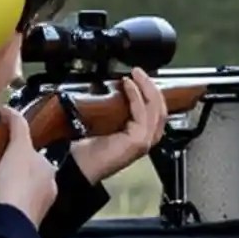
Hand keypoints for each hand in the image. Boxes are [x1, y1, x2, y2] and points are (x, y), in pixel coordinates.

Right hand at [0, 105, 57, 227]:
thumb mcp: (18, 148)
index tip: (4, 149)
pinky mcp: (27, 223)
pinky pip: (18, 207)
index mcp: (50, 170)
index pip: (35, 155)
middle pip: (32, 174)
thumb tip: (9, 108)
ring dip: (14, 188)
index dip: (20, 150)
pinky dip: (10, 203)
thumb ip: (17, 126)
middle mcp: (50, 189)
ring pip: (26, 192)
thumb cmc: (16, 182)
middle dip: (18, 171)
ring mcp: (40, 208)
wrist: (10, 222)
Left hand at [71, 67, 168, 183]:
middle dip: (152, 86)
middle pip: (160, 108)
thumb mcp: (107, 125)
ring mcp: (144, 142)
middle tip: (139, 71)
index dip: (151, 91)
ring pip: (156, 110)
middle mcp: (147, 140)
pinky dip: (136, 97)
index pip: (156, 111)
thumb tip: (119, 91)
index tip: (140, 76)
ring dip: (146, 88)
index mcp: (141, 136)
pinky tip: (128, 86)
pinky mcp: (138, 142)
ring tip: (136, 74)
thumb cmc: (89, 150)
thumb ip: (119, 113)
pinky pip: (142, 114)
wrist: (78, 166)